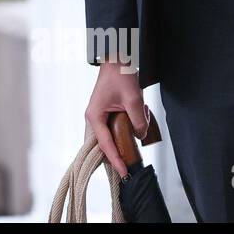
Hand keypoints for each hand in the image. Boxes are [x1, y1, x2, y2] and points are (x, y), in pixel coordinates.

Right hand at [84, 59, 147, 179]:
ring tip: (139, 120)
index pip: (105, 144)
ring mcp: (99, 116)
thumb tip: (140, 136)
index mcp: (95, 116)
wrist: (117, 60)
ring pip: (110, 138)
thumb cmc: (120, 75)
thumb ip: (138, 121)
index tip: (124, 173)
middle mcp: (94, 118)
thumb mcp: (133, 99)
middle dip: (117, 154)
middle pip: (104, 145)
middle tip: (129, 166)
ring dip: (124, 137)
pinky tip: (138, 116)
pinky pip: (113, 129)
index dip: (116, 160)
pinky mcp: (105, 114)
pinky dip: (126, 129)